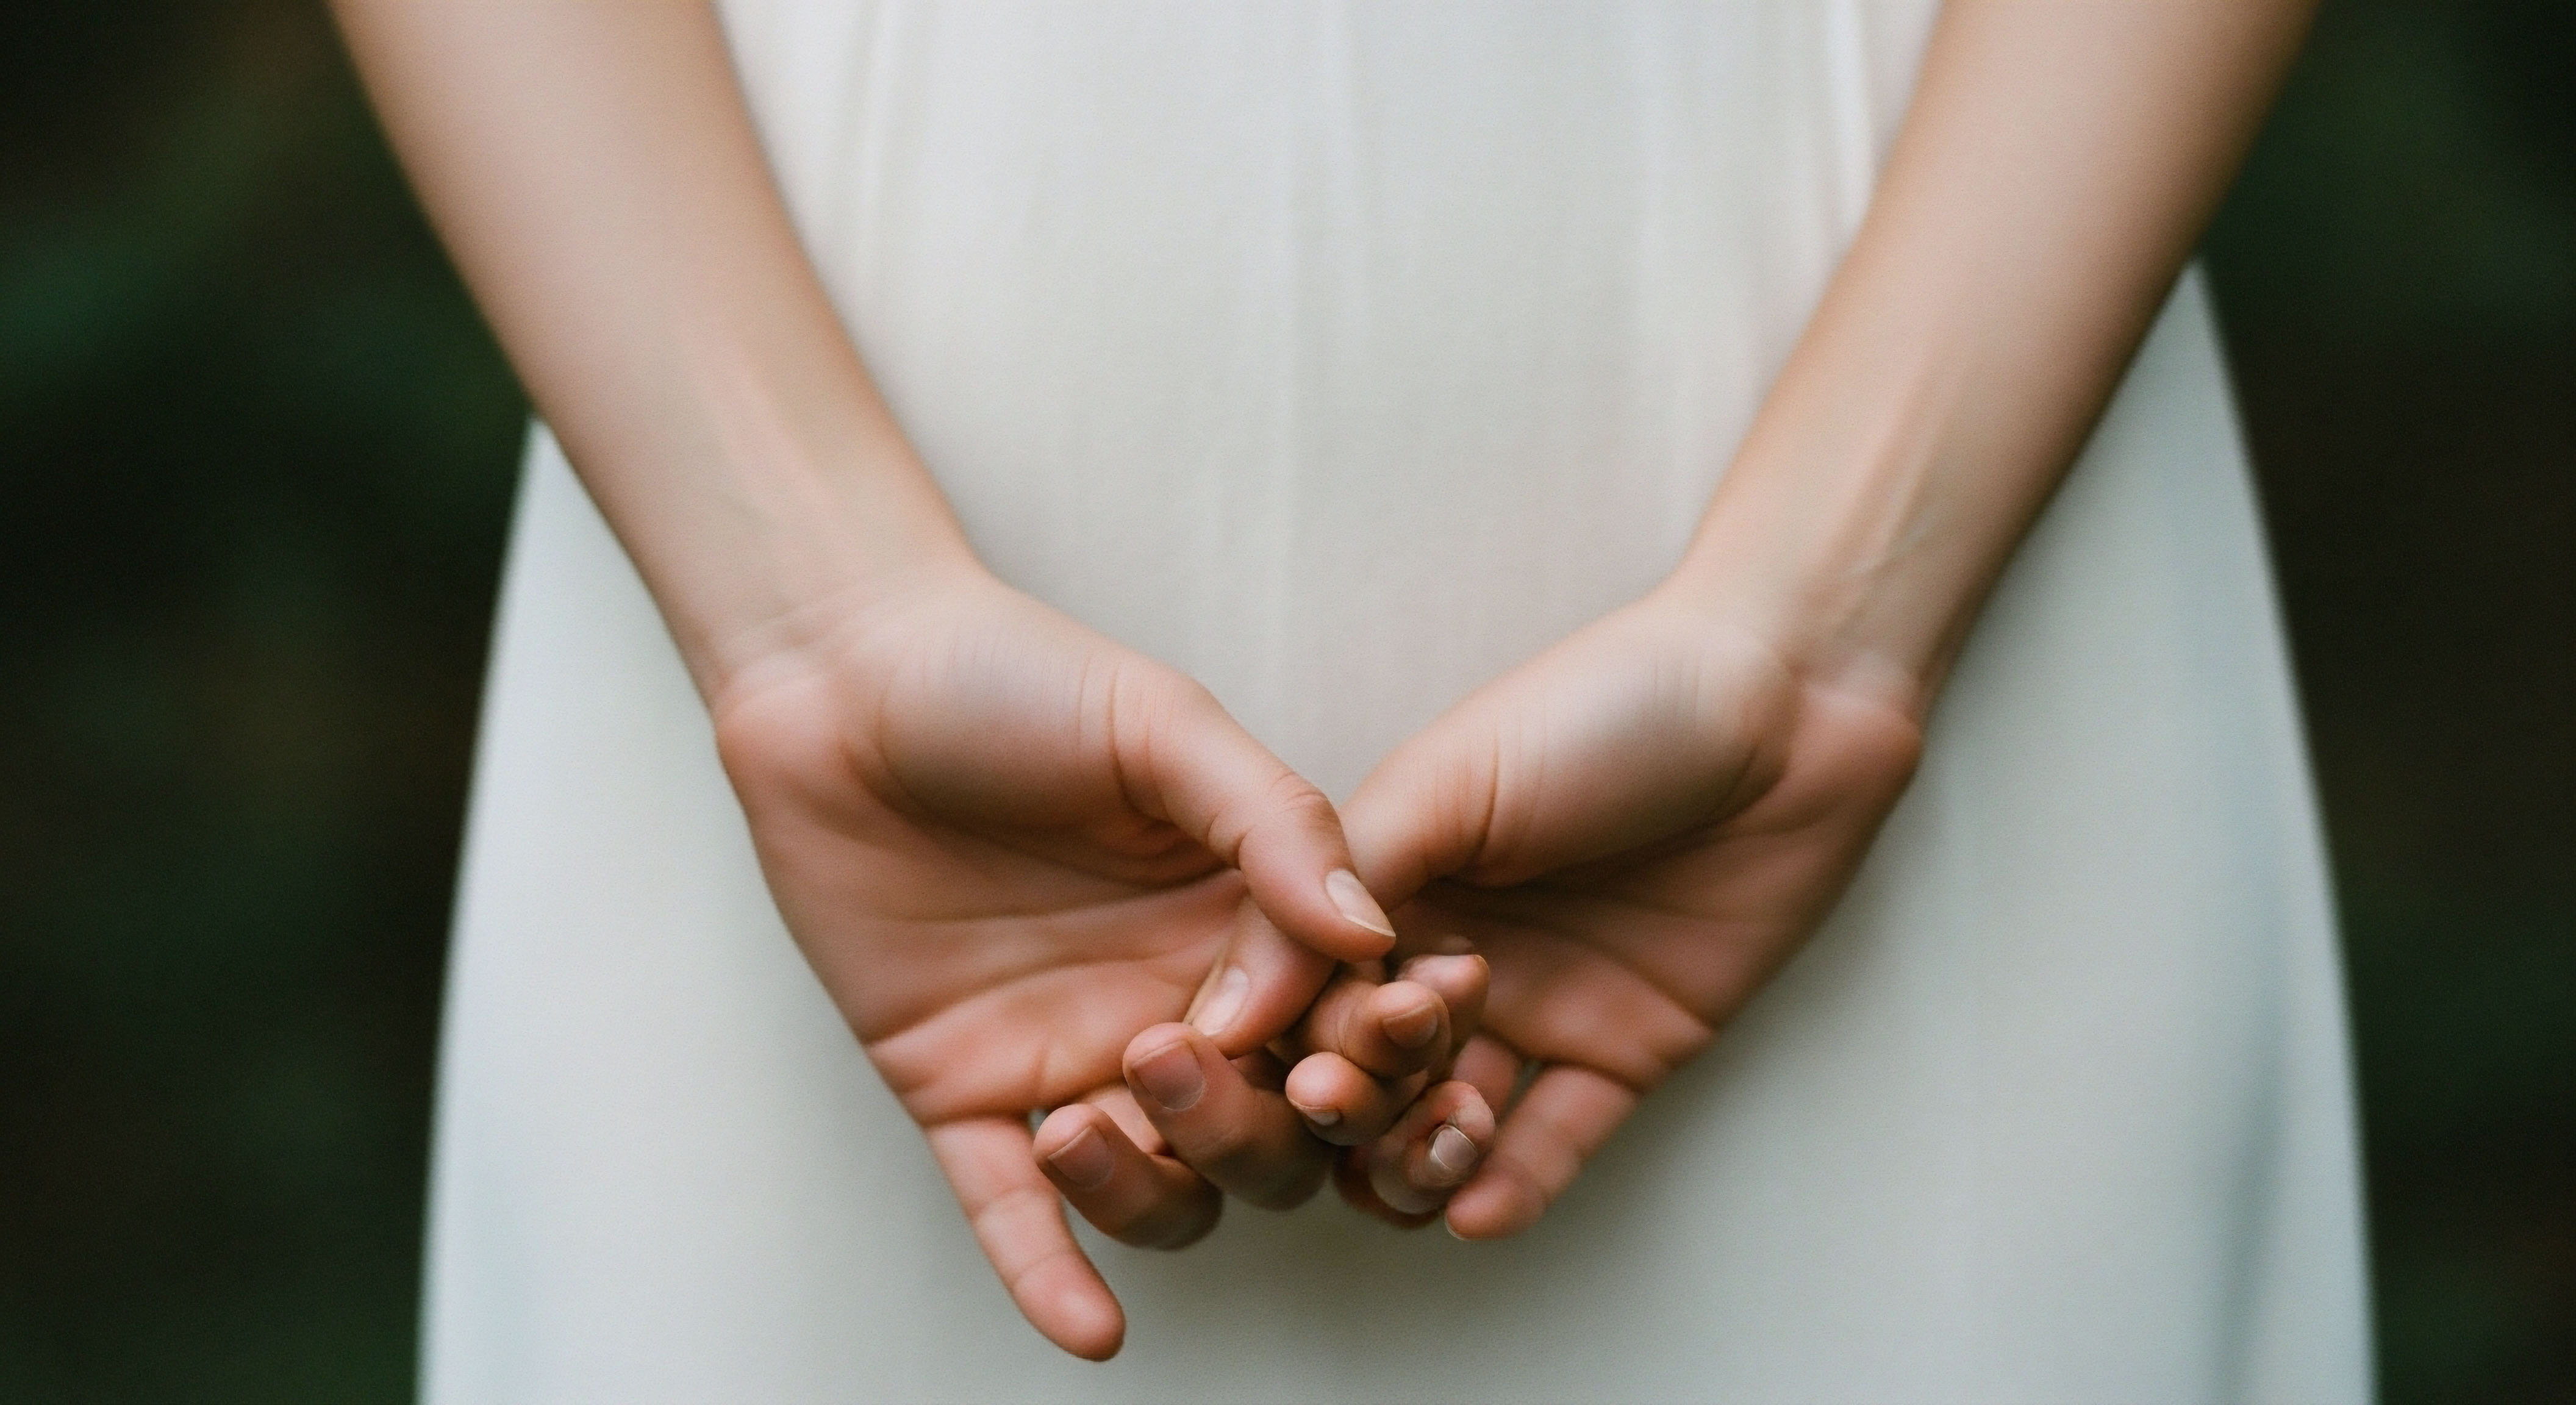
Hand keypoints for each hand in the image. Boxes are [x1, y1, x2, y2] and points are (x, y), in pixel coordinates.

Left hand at [707, 564, 1398, 1358]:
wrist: (839, 677)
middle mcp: (1171, 1004)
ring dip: (1147, 1191)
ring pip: (1159, 1186)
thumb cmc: (1011, 676)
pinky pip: (1010, 1210)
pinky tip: (1090, 1330)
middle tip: (1182, 1060)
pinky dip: (1051, 1275)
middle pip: (1262, 1131)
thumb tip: (1373, 933)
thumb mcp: (1163, 727)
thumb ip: (1273, 823)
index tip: (1376, 1038)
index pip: (1335, 1026)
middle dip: (1244, 1124)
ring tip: (1085, 1126)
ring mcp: (1068, 1055)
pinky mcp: (960, 1089)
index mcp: (1238, 923)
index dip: (1365, 1049)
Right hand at [1301, 584, 1924, 1236]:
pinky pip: (1555, 1145)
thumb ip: (1334, 888)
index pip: (1307, 998)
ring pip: (1446, 1128)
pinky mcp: (1627, 1054)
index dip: (1287, 1042)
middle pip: (1365, 1076)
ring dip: (1420, 1160)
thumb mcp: (1442, 780)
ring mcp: (1538, 1011)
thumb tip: (1227, 1005)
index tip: (1276, 1068)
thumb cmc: (1604, 707)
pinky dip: (1510, 1188)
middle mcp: (1449, 958)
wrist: (1784, 707)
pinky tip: (1477, 1207)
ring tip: (1436, 1149)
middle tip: (1346, 1105)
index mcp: (1390, 890)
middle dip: (1348, 1106)